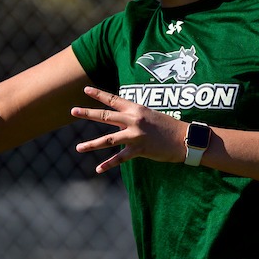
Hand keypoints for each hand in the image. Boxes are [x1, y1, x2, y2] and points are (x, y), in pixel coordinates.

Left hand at [71, 86, 185, 172]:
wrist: (185, 138)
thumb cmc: (169, 126)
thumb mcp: (151, 115)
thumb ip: (134, 116)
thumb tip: (121, 118)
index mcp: (136, 108)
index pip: (114, 99)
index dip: (99, 94)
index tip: (86, 90)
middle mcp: (133, 119)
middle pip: (106, 116)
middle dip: (88, 113)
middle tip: (73, 110)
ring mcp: (135, 135)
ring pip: (108, 139)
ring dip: (92, 144)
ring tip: (78, 148)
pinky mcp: (139, 149)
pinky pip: (120, 158)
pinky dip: (108, 164)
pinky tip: (97, 169)